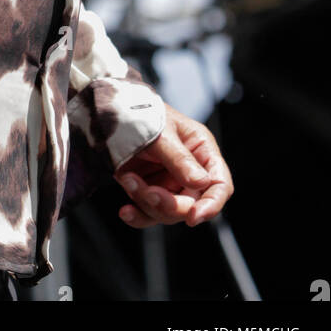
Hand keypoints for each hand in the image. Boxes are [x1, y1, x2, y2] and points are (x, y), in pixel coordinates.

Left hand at [113, 103, 233, 227]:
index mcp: (202, 150)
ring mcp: (169, 184)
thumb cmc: (140, 113)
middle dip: (170, 205)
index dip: (212, 204)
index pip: (220, 184)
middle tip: (149, 192)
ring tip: (128, 179)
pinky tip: (126, 211)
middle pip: (193, 205)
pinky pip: (149, 214)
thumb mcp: (161, 132)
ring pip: (169, 213)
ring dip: (147, 203)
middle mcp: (190, 171)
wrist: (110, 114)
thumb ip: (179, 158)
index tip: (194, 216)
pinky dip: (138, 216)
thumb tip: (202, 182)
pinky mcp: (150, 192)